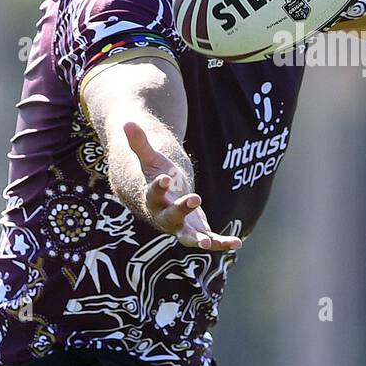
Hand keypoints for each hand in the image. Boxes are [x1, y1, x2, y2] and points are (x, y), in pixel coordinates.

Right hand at [122, 121, 242, 250]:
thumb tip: (128, 121)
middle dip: (181, 209)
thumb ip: (140, 143)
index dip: (158, 187)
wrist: (158, 198)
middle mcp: (163, 216)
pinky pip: (208, 239)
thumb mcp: (149, 158)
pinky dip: (221, 242)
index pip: (152, 194)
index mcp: (151, 198)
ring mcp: (180, 226)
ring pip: (187, 236)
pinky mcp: (195, 231)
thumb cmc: (154, 175)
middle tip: (195, 198)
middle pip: (170, 217)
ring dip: (198, 240)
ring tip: (208, 244)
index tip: (165, 178)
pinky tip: (237, 242)